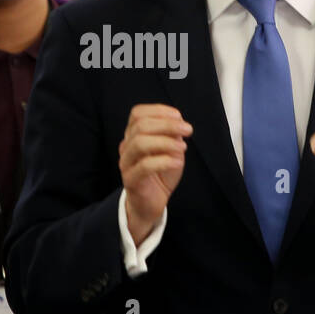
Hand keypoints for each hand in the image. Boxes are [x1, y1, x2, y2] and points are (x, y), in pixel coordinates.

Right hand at [119, 103, 191, 245]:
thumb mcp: (171, 151)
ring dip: (166, 142)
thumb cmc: (161, 174)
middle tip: (188, 130)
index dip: (159, 111)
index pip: (137, 114)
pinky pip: (145, 166)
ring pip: (140, 144)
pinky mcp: (130, 180)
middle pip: (140, 126)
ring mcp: (126, 163)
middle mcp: (126, 147)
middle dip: (167, 125)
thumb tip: (179, 124)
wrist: (151, 203)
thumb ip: (172, 136)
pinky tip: (178, 162)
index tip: (179, 116)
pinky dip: (164, 161)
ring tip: (183, 147)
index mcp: (133, 136)